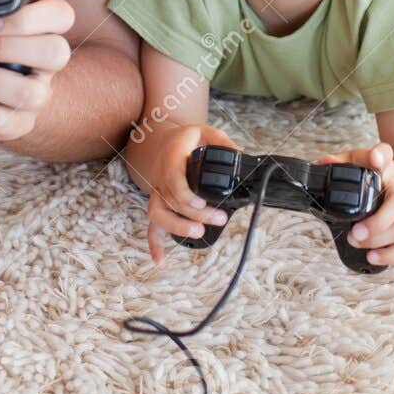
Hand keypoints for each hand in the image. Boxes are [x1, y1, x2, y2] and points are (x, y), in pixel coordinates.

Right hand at [143, 124, 236, 269]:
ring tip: (198, 234)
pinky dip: (155, 245)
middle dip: (193, 214)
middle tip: (219, 218)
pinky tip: (161, 262)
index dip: (185, 194)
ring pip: (157, 214)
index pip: (173, 179)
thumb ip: (223, 142)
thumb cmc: (187, 139)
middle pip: (170, 200)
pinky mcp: (158, 204)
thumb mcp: (205, 131)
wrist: (163, 141)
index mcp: (171, 158)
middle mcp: (160, 177)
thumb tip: (241, 157)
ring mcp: (157, 192)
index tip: (202, 203)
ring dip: (176, 227)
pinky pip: (152, 226)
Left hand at [318, 142, 393, 265]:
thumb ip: (338, 161)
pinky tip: (371, 257)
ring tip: (354, 241)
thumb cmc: (367, 172)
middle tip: (355, 231)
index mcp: (383, 165)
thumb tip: (324, 163)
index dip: (380, 155)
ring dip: (377, 239)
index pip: (385, 153)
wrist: (391, 183)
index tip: (374, 159)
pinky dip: (389, 254)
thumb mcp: (352, 161)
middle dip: (378, 222)